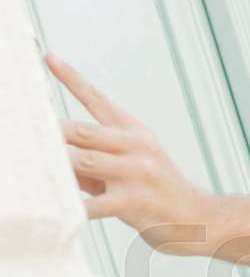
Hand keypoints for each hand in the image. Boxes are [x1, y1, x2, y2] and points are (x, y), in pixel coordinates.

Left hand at [45, 51, 208, 250]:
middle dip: (51, 130)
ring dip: (55, 163)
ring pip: (84, 160)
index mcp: (135, 132)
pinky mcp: (135, 201)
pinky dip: (73, 208)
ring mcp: (136, 173)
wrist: (199, 219)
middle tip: (23, 128)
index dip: (72, 78)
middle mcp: (136, 146)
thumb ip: (94, 159)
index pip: (99, 99)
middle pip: (83, 130)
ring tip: (29, 164)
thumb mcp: (130, 166)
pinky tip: (57, 210)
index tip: (48, 58)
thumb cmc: (157, 193)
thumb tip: (56, 154)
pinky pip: (94, 204)